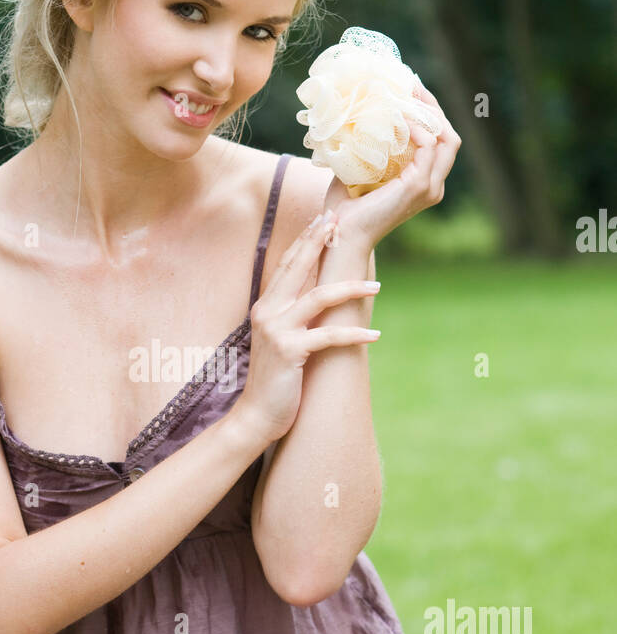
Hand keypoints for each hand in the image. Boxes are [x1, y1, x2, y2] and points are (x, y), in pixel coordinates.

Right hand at [234, 212, 380, 446]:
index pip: (287, 264)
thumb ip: (295, 315)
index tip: (325, 217)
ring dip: (351, 288)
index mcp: (266, 306)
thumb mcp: (283, 339)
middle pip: (298, 268)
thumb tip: (320, 295)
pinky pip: (329, 336)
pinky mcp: (290, 352)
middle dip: (321, 242)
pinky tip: (375, 335)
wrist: (256, 415)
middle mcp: (268, 312)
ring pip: (319, 297)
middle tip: (342, 222)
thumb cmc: (275, 378)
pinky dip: (355, 334)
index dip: (306, 239)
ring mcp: (277, 331)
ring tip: (377, 286)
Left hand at [316, 84, 461, 252]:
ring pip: (447, 139)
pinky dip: (418, 129)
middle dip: (432, 106)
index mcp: (424, 182)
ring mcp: (429, 188)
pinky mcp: (418, 187)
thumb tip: (359, 118)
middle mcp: (433, 186)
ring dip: (427, 113)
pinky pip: (429, 148)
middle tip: (410, 84)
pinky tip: (400, 117)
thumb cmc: (346, 207)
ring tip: (405, 96)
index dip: (429, 113)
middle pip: (449, 135)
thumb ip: (368, 148)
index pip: (439, 139)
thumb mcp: (361, 169)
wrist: (340, 233)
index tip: (409, 89)